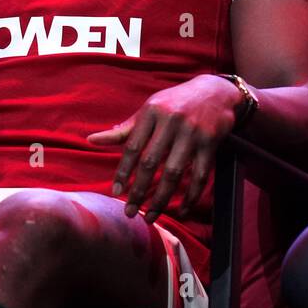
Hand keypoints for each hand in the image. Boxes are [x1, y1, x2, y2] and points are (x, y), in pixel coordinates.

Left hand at [86, 73, 239, 222]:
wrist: (216, 91)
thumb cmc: (175, 102)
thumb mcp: (150, 109)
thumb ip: (125, 129)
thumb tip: (92, 140)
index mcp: (152, 111)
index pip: (132, 146)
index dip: (123, 171)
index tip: (116, 192)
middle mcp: (172, 121)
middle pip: (151, 162)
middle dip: (139, 191)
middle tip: (130, 212)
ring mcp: (192, 132)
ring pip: (174, 173)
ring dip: (161, 198)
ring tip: (150, 216)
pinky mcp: (210, 142)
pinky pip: (200, 175)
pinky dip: (191, 196)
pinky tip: (181, 210)